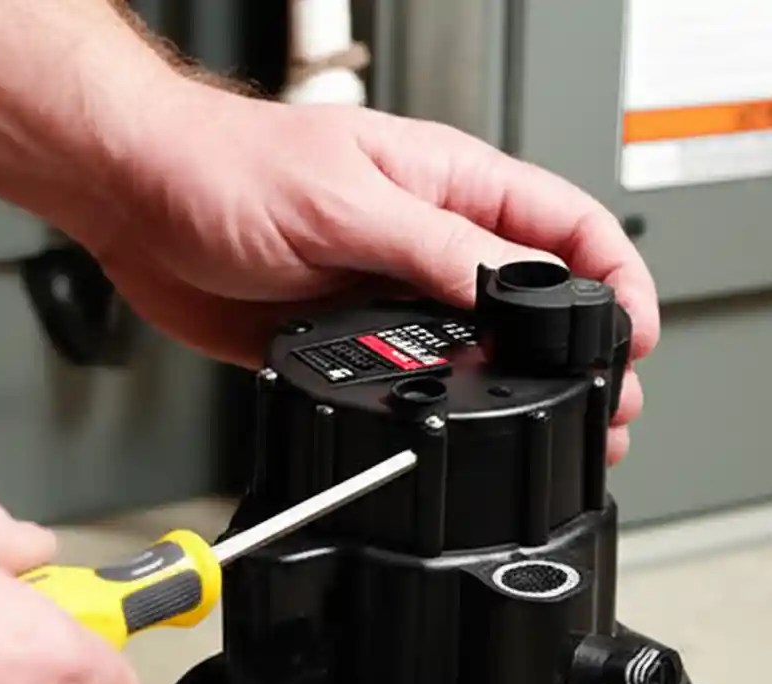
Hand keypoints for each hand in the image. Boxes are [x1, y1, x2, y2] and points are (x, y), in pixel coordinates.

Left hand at [84, 85, 658, 464]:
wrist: (137, 200)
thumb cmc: (225, 167)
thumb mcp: (345, 201)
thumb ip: (435, 249)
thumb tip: (516, 291)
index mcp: (445, 184)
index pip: (564, 226)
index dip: (613, 279)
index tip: (633, 334)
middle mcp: (425, 240)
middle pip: (532, 298)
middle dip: (578, 351)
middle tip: (606, 403)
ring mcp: (386, 291)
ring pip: (473, 346)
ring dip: (511, 386)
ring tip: (547, 428)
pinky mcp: (343, 336)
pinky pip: (406, 376)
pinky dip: (434, 403)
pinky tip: (448, 424)